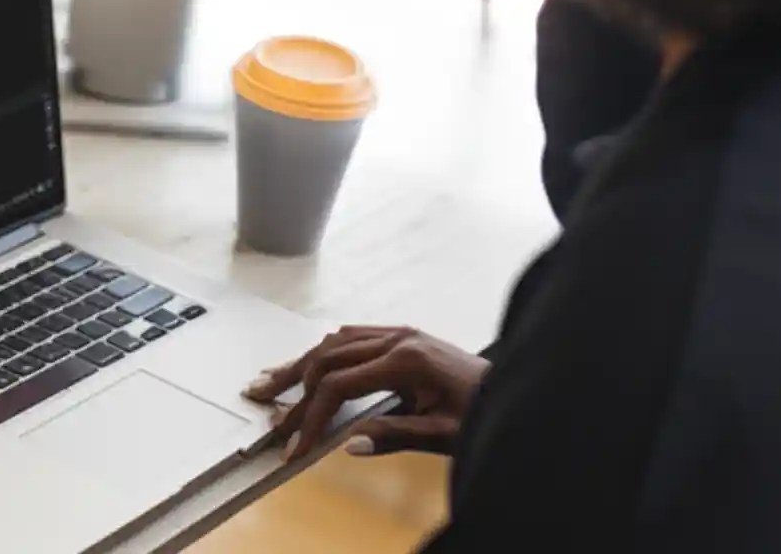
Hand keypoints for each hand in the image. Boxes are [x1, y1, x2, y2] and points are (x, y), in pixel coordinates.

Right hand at [244, 326, 488, 460]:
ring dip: (300, 363)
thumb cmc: (484, 413)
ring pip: (335, 342)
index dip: (310, 417)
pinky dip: (324, 351)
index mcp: (406, 360)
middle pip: (327, 358)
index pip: (339, 386)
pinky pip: (352, 337)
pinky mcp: (404, 336)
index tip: (293, 447)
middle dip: (293, 387)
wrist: (516, 390)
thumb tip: (347, 444)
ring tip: (270, 382)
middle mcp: (398, 339)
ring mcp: (401, 333)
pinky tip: (308, 362)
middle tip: (264, 408)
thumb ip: (395, 436)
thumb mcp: (443, 434)